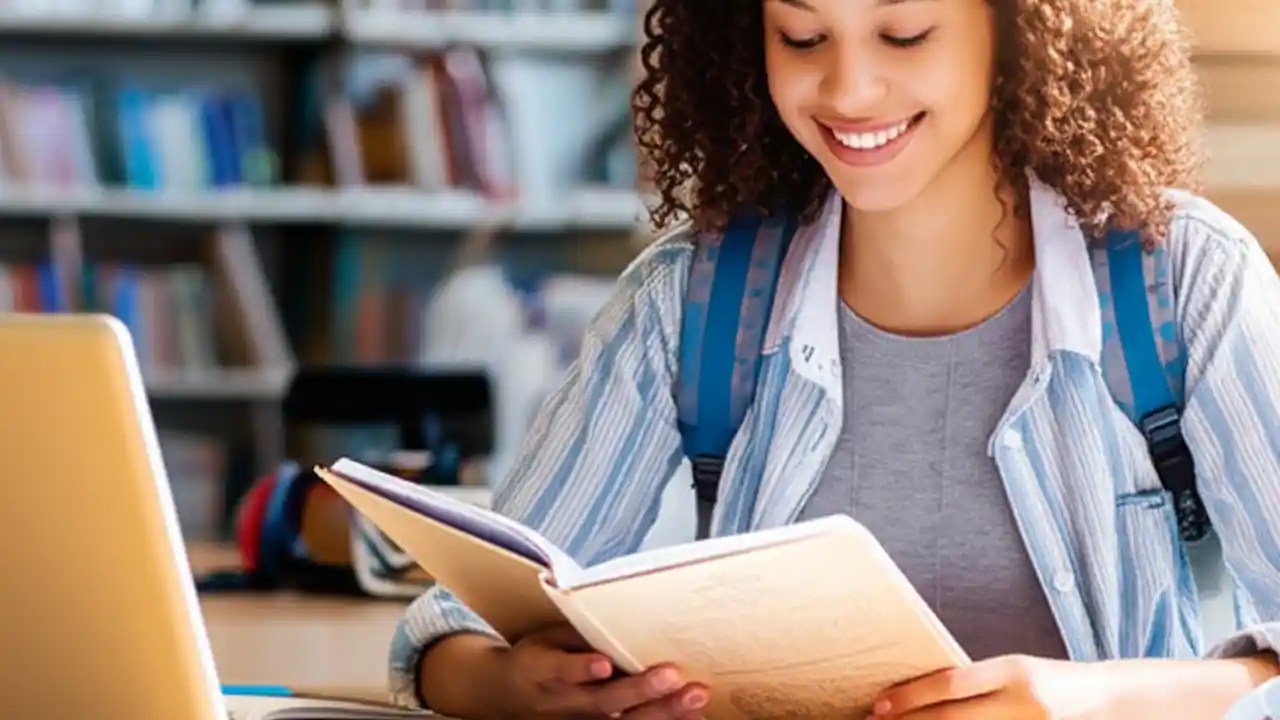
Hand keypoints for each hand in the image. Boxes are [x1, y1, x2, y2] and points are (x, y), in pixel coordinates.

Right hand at [495, 624, 708, 718]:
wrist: (507, 697)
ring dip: (662, 712)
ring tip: (694, 697)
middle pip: (603, 702)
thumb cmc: (537, 659)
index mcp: (543, 671)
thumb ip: (578, 635)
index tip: (602, 664)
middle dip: (639, 690)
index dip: (581, 669)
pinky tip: (694, 716)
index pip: (561, 670)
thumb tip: (620, 613)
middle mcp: (564, 703)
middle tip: (672, 675)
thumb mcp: (546, 638)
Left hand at [870, 654, 1278, 719]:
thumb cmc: (1050, 682)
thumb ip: (976, 684)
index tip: (879, 707)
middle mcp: (1024, 702)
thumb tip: (919, 697)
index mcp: (1014, 672)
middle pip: (953, 719)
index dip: (911, 697)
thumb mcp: (1015, 672)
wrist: (1114, 701)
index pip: (951, 683)